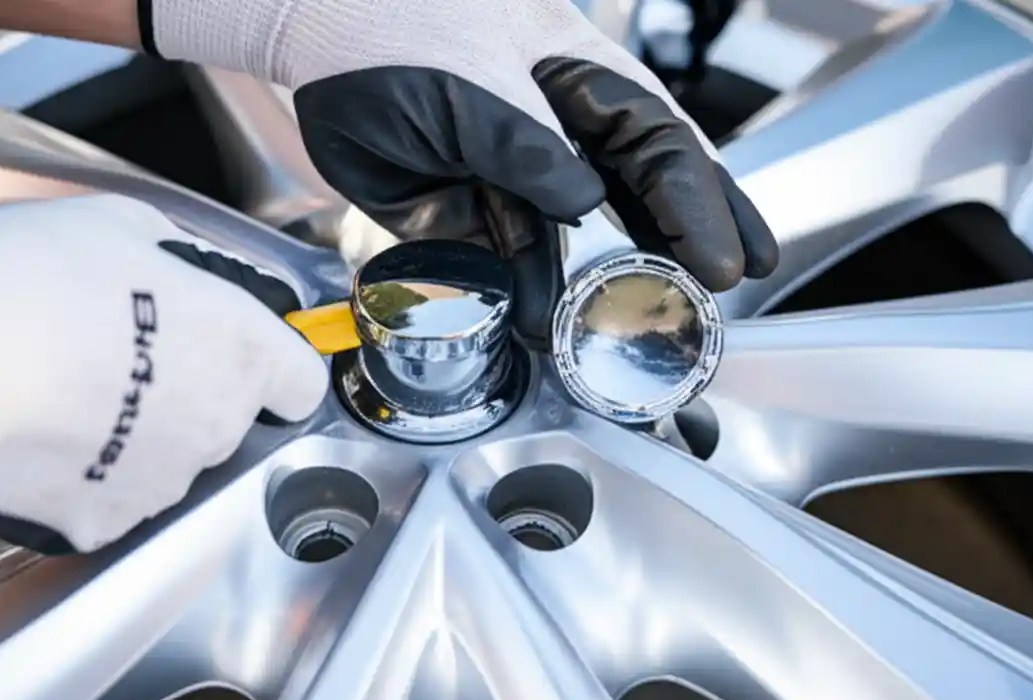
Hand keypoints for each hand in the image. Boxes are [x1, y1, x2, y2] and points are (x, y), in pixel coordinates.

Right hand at [0, 194, 326, 552]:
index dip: (276, 367)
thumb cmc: (24, 279)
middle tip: (121, 353)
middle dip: (189, 390)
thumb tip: (180, 275)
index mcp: (238, 348)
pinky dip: (85, 472)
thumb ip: (176, 262)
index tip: (246, 357)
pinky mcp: (99, 523)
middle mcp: (214, 424)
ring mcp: (159, 483)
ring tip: (67, 389)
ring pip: (168, 459)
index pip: (301, 381)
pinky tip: (41, 431)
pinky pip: (108, 495)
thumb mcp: (120, 226)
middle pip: (227, 418)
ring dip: (137, 433)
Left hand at [142, 0, 778, 342]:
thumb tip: (582, 205)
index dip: (699, 206)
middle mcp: (559, 135)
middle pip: (638, 198)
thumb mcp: (476, 83)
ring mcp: (515, 178)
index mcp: (581, 83)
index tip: (720, 263)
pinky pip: (508, 263)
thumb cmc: (399, 26)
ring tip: (616, 337)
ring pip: (575, 244)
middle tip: (718, 299)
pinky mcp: (469, 213)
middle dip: (680, 250)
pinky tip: (545, 325)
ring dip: (593, 291)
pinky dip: (527, 296)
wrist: (312, 35)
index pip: (661, 147)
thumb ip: (531, 147)